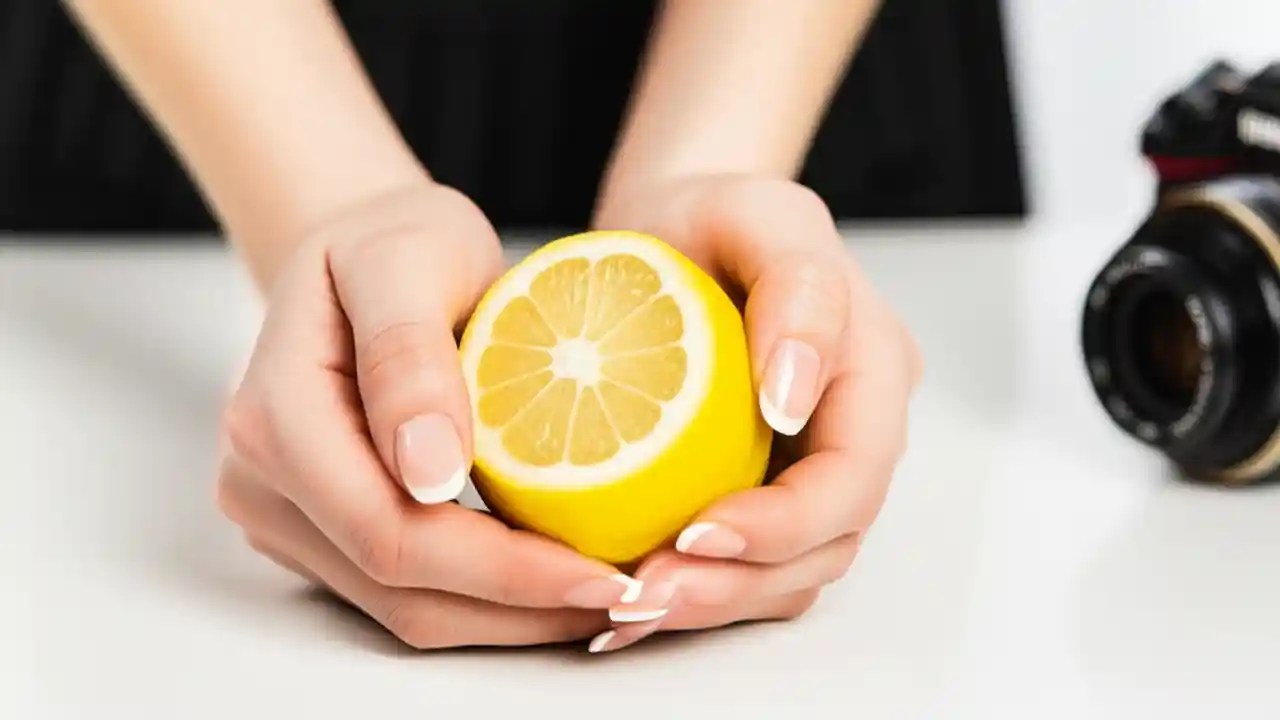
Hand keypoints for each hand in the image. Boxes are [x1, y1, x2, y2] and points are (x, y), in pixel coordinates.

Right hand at [216, 185, 642, 648]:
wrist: (360, 251)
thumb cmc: (392, 239)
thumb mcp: (408, 257)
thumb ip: (409, 354)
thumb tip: (426, 473)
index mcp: (275, 416)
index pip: (390, 530)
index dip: (501, 569)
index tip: (604, 570)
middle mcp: (261, 481)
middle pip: (399, 588)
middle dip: (520, 607)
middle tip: (629, 597)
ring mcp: (286, 514)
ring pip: (405, 609)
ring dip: (512, 618)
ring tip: (607, 597)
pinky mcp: (321, 531)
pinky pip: (407, 592)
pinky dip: (489, 598)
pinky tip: (559, 577)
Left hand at [588, 175, 922, 651]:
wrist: (676, 229)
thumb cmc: (717, 213)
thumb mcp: (760, 214)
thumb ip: (797, 290)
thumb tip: (793, 397)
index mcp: (872, 373)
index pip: (851, 478)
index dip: (785, 525)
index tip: (694, 532)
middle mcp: (849, 434)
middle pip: (821, 547)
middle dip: (737, 585)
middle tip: (643, 594)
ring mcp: (804, 469)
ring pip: (782, 573)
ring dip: (709, 603)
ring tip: (625, 610)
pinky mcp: (754, 490)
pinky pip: (738, 563)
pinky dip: (687, 590)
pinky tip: (618, 604)